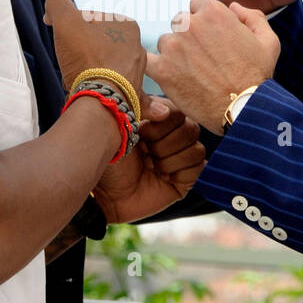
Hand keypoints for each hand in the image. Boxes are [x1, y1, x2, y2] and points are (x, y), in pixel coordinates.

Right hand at [43, 0, 148, 113]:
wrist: (101, 101)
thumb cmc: (86, 58)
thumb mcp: (66, 20)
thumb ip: (58, 4)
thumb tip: (54, 3)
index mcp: (127, 26)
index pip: (93, 19)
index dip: (73, 27)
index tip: (64, 39)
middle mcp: (138, 48)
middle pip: (100, 43)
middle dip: (84, 49)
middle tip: (71, 59)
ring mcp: (137, 73)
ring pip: (107, 65)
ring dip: (93, 68)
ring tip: (80, 76)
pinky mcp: (133, 96)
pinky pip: (118, 88)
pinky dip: (108, 88)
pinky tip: (97, 89)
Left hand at [92, 101, 205, 222]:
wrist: (103, 194)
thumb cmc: (108, 159)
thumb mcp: (120, 127)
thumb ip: (139, 108)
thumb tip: (164, 111)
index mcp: (159, 119)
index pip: (178, 113)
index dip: (160, 126)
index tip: (140, 133)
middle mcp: (174, 136)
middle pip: (191, 130)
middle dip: (164, 144)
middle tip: (145, 153)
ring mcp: (181, 158)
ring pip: (197, 150)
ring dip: (170, 160)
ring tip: (150, 166)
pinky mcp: (185, 180)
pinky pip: (199, 170)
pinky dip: (180, 173)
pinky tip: (161, 177)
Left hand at [147, 0, 279, 132]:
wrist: (243, 109)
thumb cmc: (257, 76)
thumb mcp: (268, 40)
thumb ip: (252, 16)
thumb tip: (233, 6)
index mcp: (213, 12)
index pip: (197, 4)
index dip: (205, 20)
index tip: (211, 37)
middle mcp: (190, 25)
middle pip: (181, 22)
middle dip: (190, 36)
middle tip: (203, 58)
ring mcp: (173, 47)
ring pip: (166, 42)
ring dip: (175, 53)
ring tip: (192, 72)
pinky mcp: (162, 70)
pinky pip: (148, 62)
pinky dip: (156, 67)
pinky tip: (168, 76)